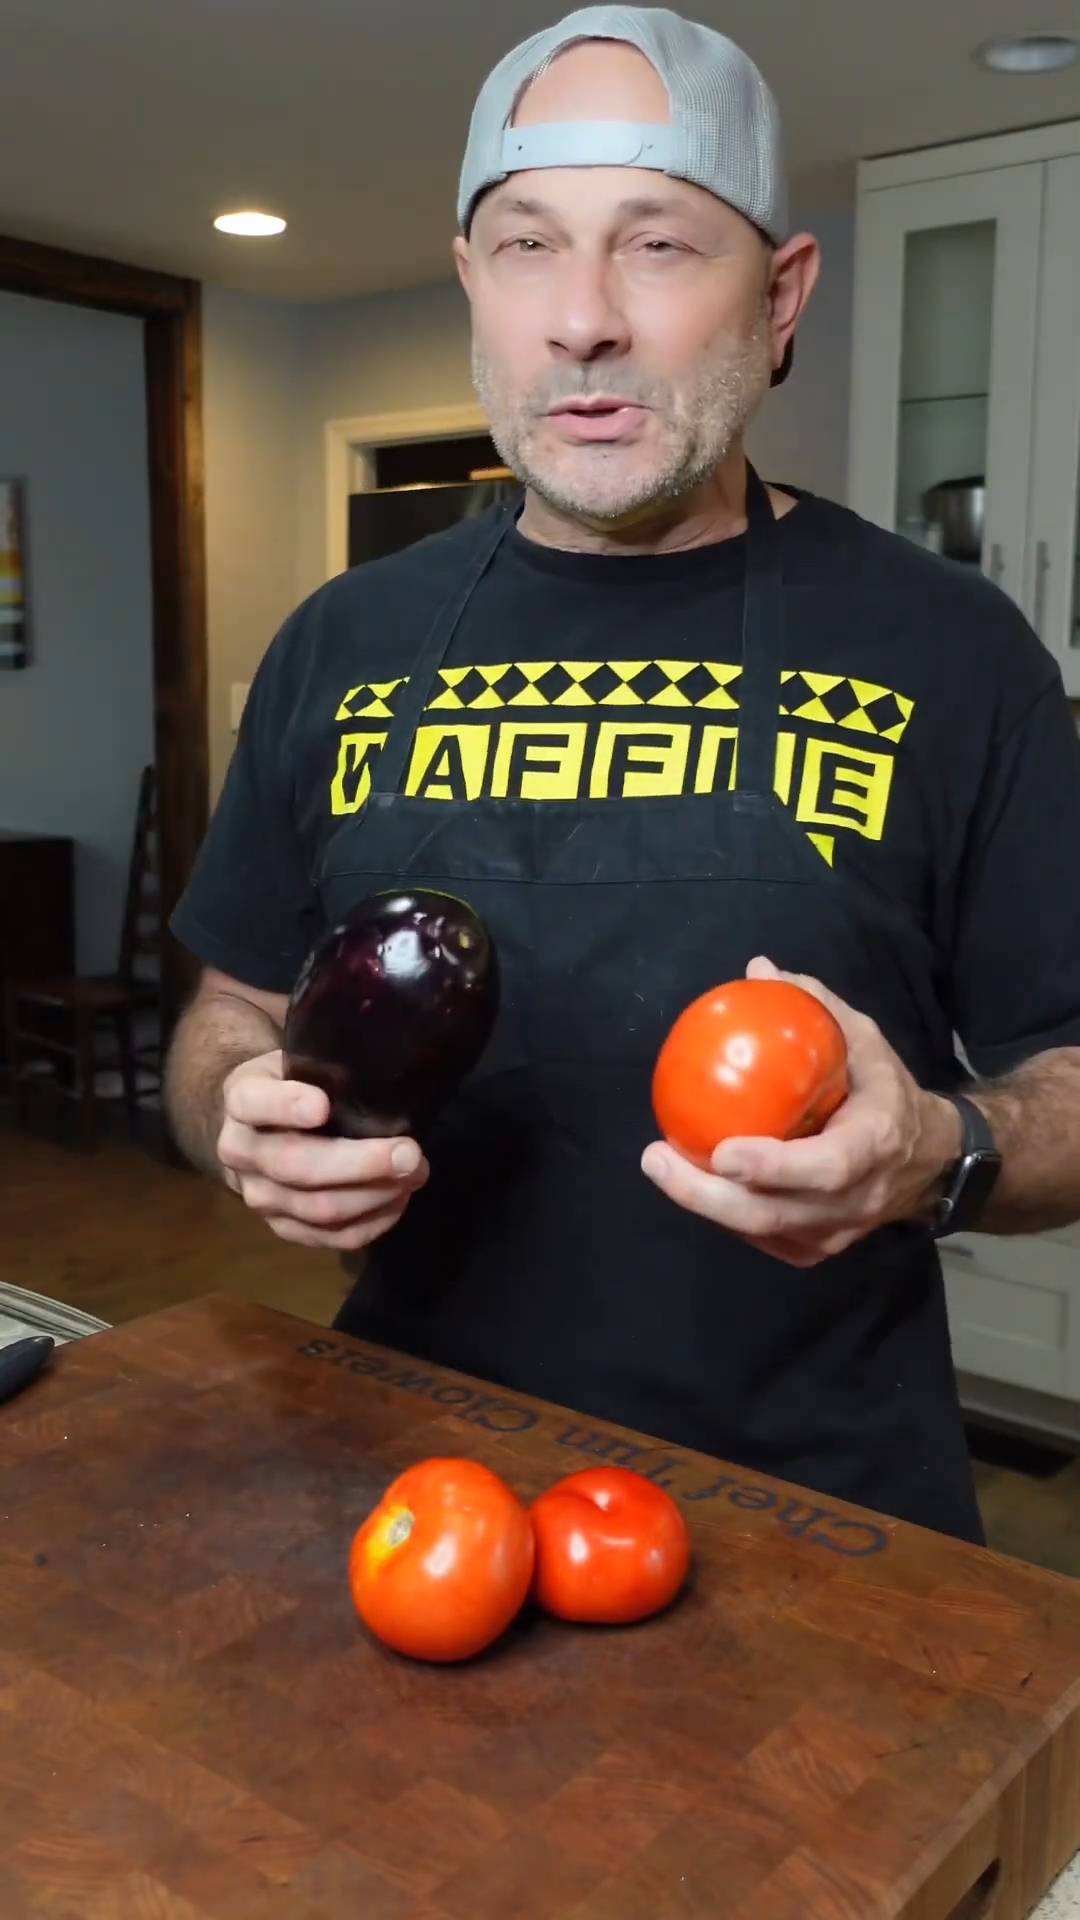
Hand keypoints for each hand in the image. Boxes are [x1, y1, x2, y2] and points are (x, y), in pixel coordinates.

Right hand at [218, 1050, 428, 1251]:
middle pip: (295, 1166)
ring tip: (414, 1174)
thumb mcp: (298, 1062)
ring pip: (317, 1208)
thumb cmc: (294, 1086)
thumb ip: (326, 1067)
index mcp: (242, 1100)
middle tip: (409, 1154)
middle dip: (360, 1164)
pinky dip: (373, 1222)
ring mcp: (259, 1196)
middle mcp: (241, 1152)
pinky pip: (331, 1237)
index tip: (322, 1105)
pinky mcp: (283, 1228)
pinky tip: (399, 1199)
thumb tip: (389, 1075)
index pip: (255, 1103)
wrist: (256, 1131)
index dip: (286, 1106)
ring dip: (374, 1195)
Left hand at [641, 956, 961, 1267]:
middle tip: (656, 1158)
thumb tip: (757, 969)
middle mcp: (854, 1199)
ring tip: (659, 1164)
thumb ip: (816, 1006)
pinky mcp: (816, 1248)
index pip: (825, 1169)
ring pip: (761, 1231)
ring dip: (703, 1203)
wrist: (930, 1161)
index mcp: (874, 1145)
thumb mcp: (866, 1041)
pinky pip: (761, 1237)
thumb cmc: (887, 1092)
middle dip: (707, 1194)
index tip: (722, 1151)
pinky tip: (688, 1181)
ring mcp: (834, 1232)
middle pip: (774, 1213)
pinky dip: (722, 1214)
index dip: (772, 1167)